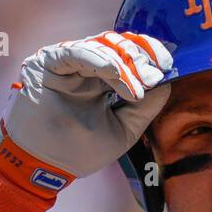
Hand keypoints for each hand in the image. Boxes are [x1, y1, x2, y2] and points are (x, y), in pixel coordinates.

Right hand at [0, 32, 172, 190]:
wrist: (44, 165)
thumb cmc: (79, 151)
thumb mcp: (124, 129)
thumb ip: (145, 107)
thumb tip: (165, 82)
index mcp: (102, 79)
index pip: (129, 57)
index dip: (148, 56)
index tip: (167, 64)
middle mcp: (85, 66)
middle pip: (118, 46)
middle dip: (140, 58)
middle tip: (154, 74)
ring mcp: (66, 62)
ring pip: (101, 47)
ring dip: (124, 64)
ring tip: (136, 87)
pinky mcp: (47, 62)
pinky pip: (76, 52)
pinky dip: (99, 60)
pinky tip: (115, 75)